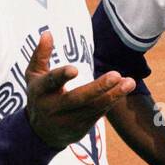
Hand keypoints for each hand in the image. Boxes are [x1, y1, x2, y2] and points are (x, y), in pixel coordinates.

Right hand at [25, 31, 134, 148]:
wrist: (40, 132)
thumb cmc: (40, 95)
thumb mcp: (34, 75)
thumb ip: (40, 55)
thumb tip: (48, 33)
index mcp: (39, 91)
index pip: (50, 83)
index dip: (61, 76)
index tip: (75, 69)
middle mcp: (52, 108)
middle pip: (76, 98)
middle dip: (97, 88)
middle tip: (116, 75)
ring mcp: (66, 120)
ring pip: (91, 108)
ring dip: (112, 95)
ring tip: (129, 82)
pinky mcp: (79, 129)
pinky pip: (97, 114)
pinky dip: (111, 102)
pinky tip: (123, 90)